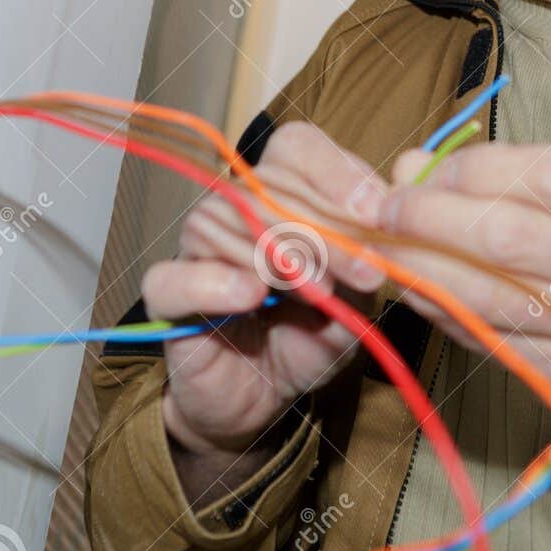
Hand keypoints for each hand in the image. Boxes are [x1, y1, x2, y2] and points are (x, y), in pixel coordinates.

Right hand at [141, 121, 388, 455]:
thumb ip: (365, 259)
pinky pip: (177, 276)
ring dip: (279, 256)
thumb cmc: (306, 339)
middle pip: (267, 184)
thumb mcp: (354, 300)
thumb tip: (382, 217)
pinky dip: (215, 281)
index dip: (336, 172)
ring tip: (316, 294)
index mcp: (282, 196)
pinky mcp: (168, 297)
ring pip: (223, 220)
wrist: (260, 401)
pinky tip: (250, 295)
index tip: (373, 215)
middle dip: (325, 229)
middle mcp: (236, 209)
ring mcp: (197, 249)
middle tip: (363, 274)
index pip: (297, 148)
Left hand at [375, 141, 550, 436]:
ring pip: (490, 294)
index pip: (550, 173)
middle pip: (511, 236)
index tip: (424, 169)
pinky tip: (414, 288)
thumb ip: (511, 176)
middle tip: (384, 208)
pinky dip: (441, 309)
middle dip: (431, 218)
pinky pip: (488, 337)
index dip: (473, 168)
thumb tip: (412, 167)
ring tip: (383, 246)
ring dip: (422, 268)